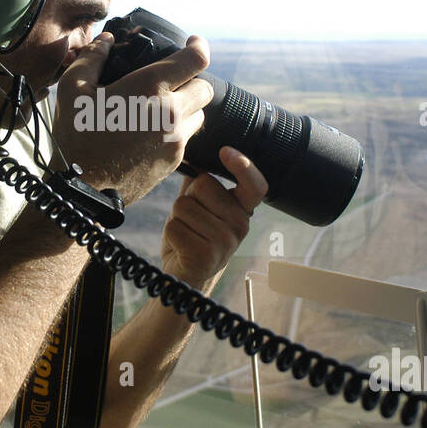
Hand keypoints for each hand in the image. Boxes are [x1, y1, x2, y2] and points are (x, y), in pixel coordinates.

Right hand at [51, 31, 213, 206]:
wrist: (82, 190)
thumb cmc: (75, 136)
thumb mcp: (73, 89)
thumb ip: (92, 58)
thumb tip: (106, 40)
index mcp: (149, 88)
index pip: (195, 60)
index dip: (199, 47)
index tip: (193, 43)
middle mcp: (171, 113)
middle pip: (205, 89)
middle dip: (192, 81)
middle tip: (172, 81)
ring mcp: (175, 141)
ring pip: (199, 116)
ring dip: (187, 108)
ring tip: (161, 109)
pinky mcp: (173, 163)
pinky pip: (186, 139)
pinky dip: (177, 132)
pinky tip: (151, 133)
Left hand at [160, 146, 268, 287]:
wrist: (184, 275)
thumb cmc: (192, 234)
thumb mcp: (200, 206)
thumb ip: (202, 181)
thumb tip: (194, 154)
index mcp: (243, 210)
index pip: (256, 185)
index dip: (244, 165)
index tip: (225, 151)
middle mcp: (241, 226)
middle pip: (203, 185)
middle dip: (188, 197)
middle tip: (192, 220)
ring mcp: (226, 243)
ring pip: (184, 205)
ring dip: (177, 218)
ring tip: (186, 233)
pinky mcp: (206, 256)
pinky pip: (174, 226)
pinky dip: (170, 234)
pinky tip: (181, 247)